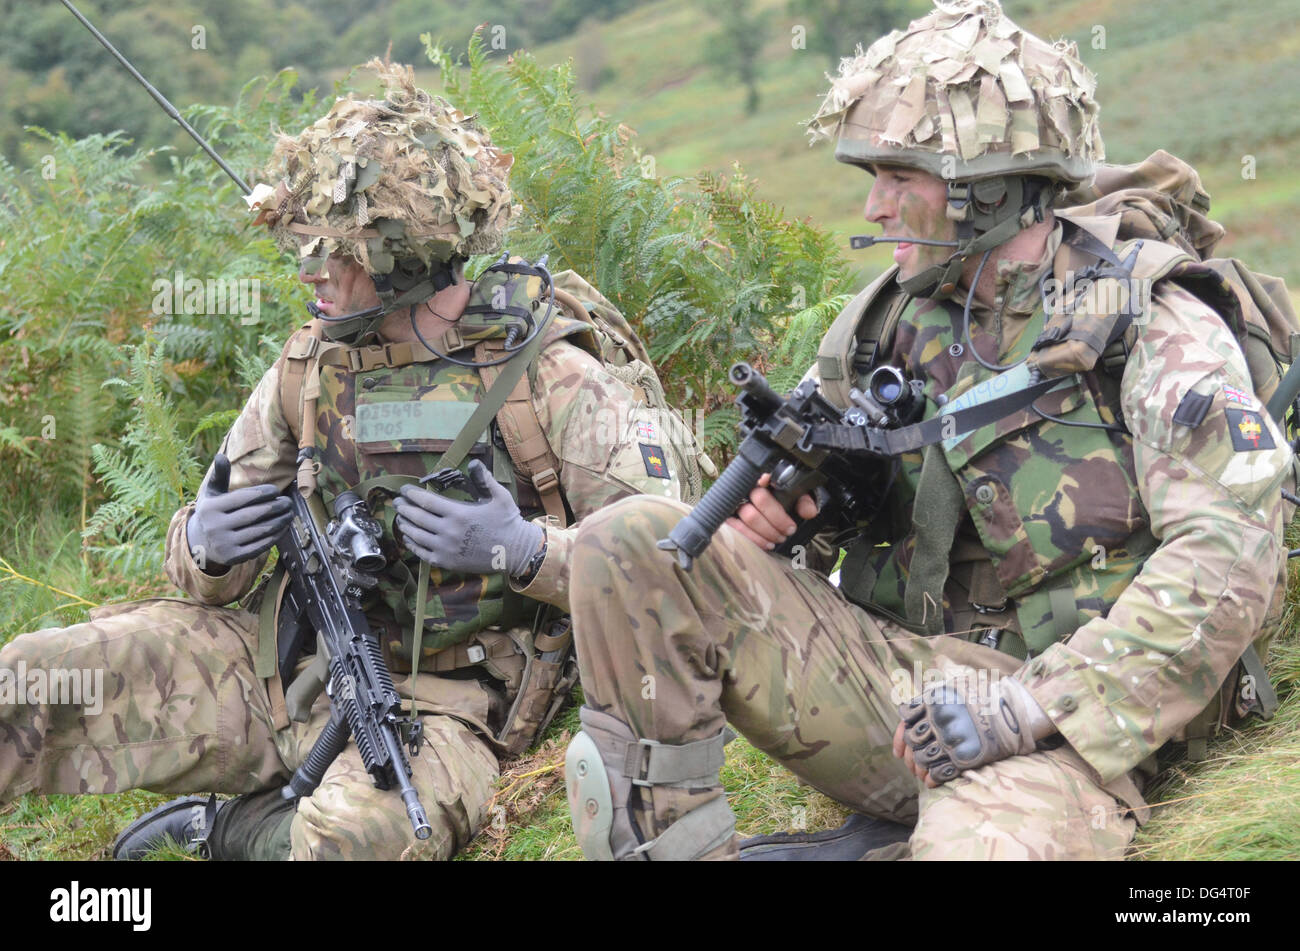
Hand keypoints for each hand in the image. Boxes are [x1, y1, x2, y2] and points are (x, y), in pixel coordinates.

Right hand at [185, 452, 292, 572]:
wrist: (201, 543)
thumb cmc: (212, 511)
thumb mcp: (211, 493)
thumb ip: (219, 475)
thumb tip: (221, 455)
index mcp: (211, 508)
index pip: (242, 498)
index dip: (262, 494)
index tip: (276, 491)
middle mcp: (215, 527)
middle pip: (252, 515)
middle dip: (274, 507)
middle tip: (288, 502)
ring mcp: (224, 544)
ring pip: (258, 531)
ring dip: (278, 522)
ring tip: (289, 514)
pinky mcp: (233, 557)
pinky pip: (259, 546)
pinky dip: (274, 536)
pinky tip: (283, 528)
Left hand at [393, 459, 543, 575]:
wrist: (516, 552)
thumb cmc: (508, 522)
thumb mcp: (500, 496)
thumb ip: (484, 479)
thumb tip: (473, 462)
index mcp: (459, 513)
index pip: (426, 501)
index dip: (412, 494)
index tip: (404, 490)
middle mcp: (449, 531)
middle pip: (417, 518)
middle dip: (404, 508)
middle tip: (397, 502)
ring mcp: (446, 549)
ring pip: (417, 536)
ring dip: (405, 525)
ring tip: (400, 519)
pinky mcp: (447, 562)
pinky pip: (423, 554)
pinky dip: (413, 545)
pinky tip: (409, 538)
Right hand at [725, 472, 819, 550]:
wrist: (771, 514)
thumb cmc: (784, 504)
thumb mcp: (797, 499)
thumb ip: (804, 501)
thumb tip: (809, 512)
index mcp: (764, 478)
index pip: (766, 477)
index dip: (772, 492)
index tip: (787, 517)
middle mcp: (747, 488)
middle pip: (760, 500)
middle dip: (777, 520)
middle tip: (788, 531)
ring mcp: (735, 503)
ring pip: (749, 516)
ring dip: (768, 532)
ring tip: (779, 539)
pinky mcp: (727, 518)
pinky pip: (737, 529)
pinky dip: (754, 539)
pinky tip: (766, 544)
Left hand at [893, 677, 1046, 785]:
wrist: (1012, 709)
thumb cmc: (983, 698)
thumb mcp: (954, 689)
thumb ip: (932, 699)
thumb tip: (912, 713)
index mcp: (933, 701)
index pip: (905, 723)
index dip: (899, 740)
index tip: (898, 752)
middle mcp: (938, 720)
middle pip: (912, 743)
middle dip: (910, 757)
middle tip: (912, 765)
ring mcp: (949, 739)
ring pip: (922, 759)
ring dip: (919, 769)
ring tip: (922, 774)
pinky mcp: (963, 757)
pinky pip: (938, 773)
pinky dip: (932, 779)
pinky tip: (932, 781)